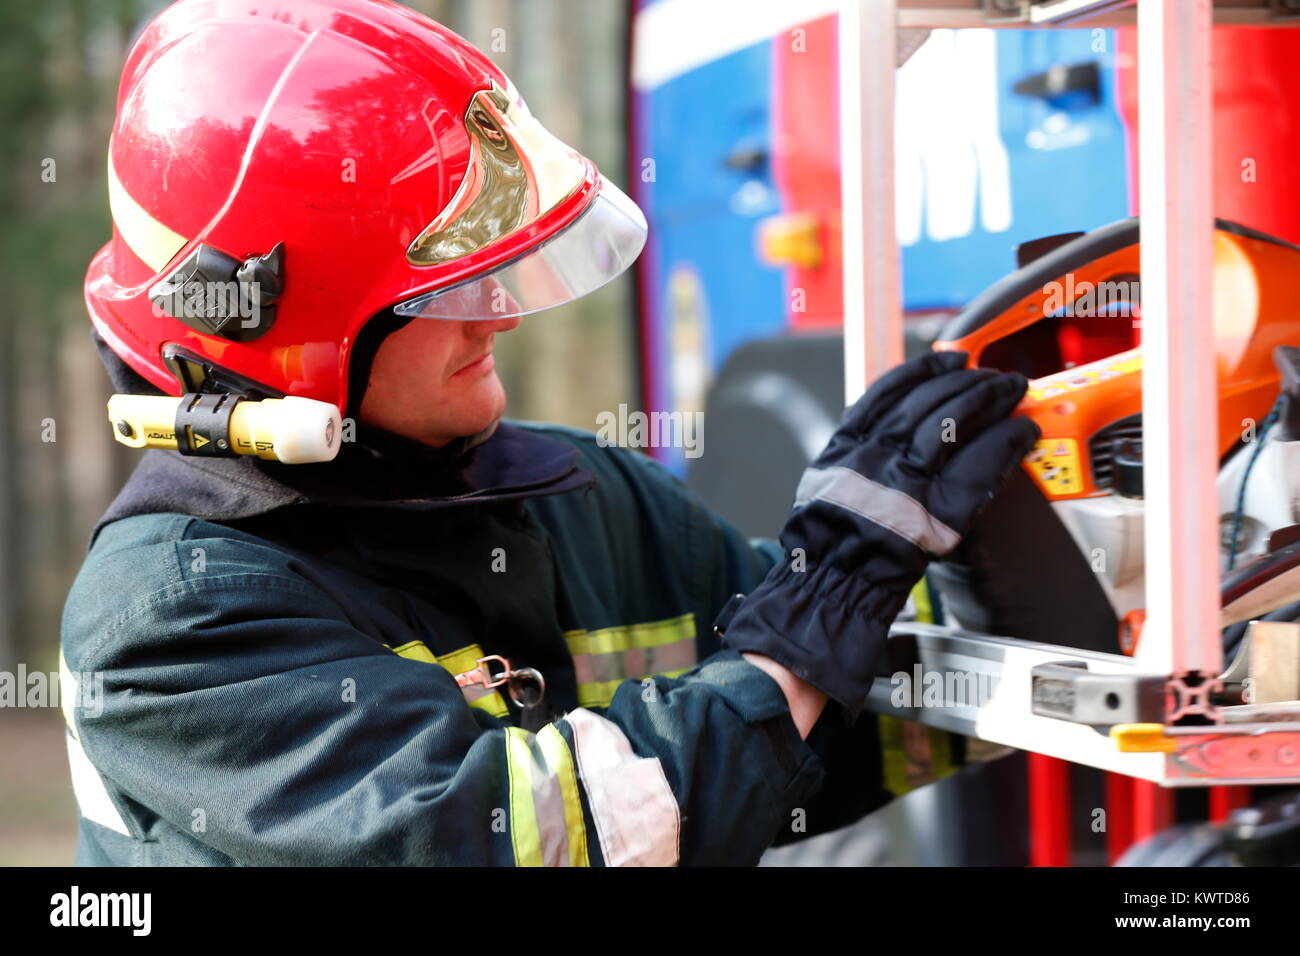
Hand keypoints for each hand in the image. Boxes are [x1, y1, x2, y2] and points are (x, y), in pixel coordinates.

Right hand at [719, 351, 1039, 716]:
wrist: (828, 589)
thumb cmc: (825, 546)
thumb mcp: (825, 482)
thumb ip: (855, 450)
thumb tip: (887, 425)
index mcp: (846, 447)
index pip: (889, 392)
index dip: (923, 373)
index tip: (946, 361)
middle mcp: (874, 458)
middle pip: (928, 403)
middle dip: (967, 382)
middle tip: (993, 374)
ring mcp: (905, 486)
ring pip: (955, 426)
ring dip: (990, 401)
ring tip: (1012, 390)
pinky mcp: (935, 516)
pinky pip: (978, 469)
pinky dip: (1004, 445)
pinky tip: (1021, 433)